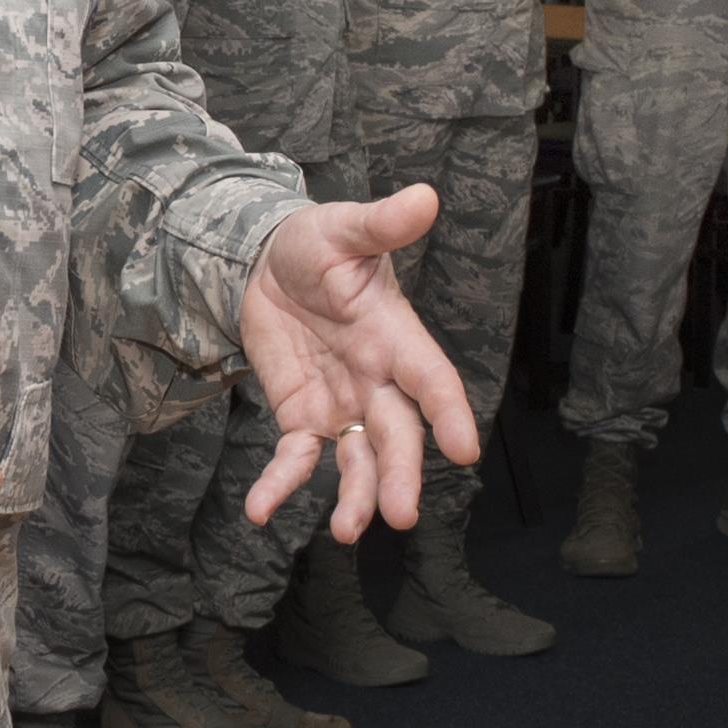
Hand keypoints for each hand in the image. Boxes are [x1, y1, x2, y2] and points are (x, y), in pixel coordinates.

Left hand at [231, 186, 478, 538]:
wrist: (264, 262)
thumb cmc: (317, 245)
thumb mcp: (343, 229)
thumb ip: (381, 223)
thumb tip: (425, 196)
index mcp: (395, 336)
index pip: (430, 378)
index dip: (449, 412)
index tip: (465, 449)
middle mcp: (376, 380)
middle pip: (397, 435)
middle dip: (402, 475)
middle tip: (402, 516)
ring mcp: (342, 404)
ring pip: (357, 460)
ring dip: (355, 495)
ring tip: (346, 531)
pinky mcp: (302, 416)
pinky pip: (295, 457)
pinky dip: (281, 484)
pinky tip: (261, 510)